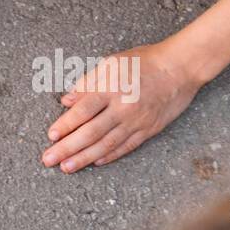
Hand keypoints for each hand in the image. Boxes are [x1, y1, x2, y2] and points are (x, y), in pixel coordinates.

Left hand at [42, 43, 200, 172]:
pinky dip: (110, 156)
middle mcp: (124, 107)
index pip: (83, 110)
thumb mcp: (112, 63)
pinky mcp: (150, 129)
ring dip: (84, 158)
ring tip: (66, 167)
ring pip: (107, 144)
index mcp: (112, 88)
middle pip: (91, 132)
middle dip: (67, 148)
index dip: (66, 124)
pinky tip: (95, 162)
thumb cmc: (143, 62)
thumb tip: (66, 100)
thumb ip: (87, 82)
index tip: (51, 136)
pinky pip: (126, 146)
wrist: (181, 67)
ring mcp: (138, 121)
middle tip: (48, 160)